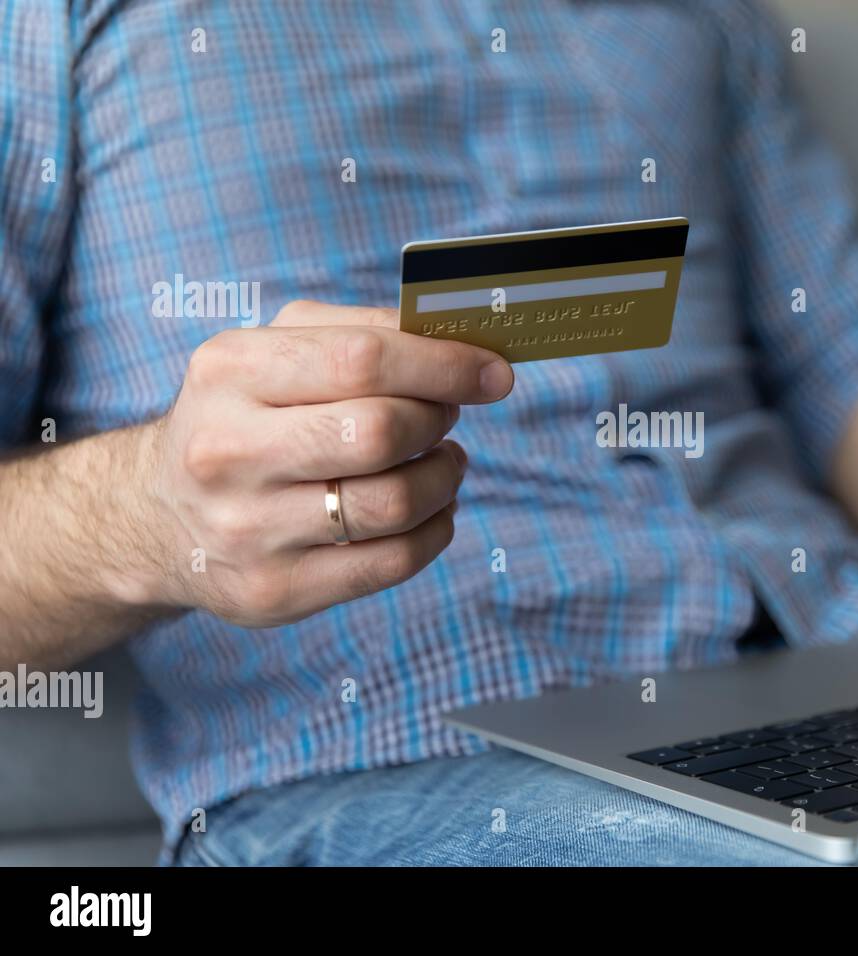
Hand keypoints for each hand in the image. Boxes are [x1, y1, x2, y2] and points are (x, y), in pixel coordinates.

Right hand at [132, 301, 513, 626]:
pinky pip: (393, 562)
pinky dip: (436, 530)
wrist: (159, 517)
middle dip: (437, 421)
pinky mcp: (275, 591)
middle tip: (445, 416)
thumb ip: (364, 332)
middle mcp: (228, 452)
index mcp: (230, 372)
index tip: (494, 373)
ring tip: (443, 462)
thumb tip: (468, 345)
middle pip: (382, 432)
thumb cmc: (246, 417)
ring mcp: (248, 530)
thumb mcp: (275, 350)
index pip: (362, 360)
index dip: (445, 365)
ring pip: (395, 503)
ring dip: (445, 478)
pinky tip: (430, 509)